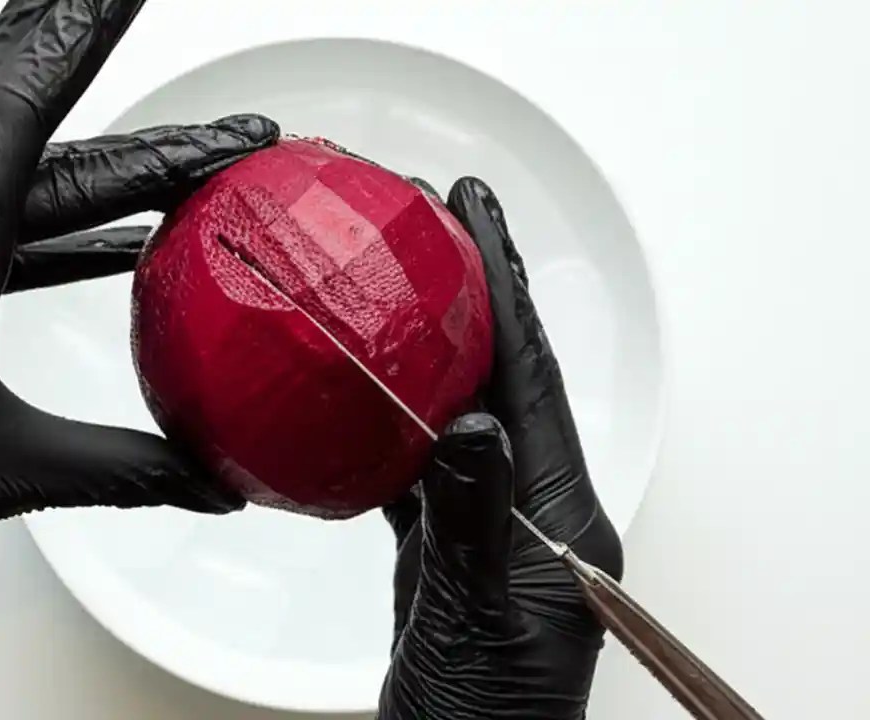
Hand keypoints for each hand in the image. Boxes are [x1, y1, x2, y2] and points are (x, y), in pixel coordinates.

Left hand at [0, 0, 276, 660]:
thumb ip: (121, 468)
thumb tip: (208, 480)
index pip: (22, 104)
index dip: (83, 29)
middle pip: (20, 117)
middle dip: (101, 70)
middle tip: (155, 31)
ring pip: (1, 163)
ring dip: (93, 156)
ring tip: (179, 153)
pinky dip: (51, 219)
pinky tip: (115, 233)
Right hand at [378, 178, 624, 718]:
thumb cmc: (487, 718)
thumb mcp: (476, 616)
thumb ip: (473, 520)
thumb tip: (472, 427)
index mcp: (560, 516)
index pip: (532, 381)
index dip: (506, 290)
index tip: (479, 216)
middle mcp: (531, 507)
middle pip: (498, 377)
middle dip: (471, 292)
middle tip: (437, 218)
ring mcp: (487, 524)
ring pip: (454, 410)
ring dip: (424, 346)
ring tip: (394, 278)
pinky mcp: (444, 546)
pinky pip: (415, 464)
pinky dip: (384, 421)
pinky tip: (355, 391)